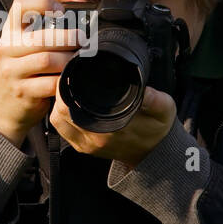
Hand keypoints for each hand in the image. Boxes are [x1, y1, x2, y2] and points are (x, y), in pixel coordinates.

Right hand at [0, 0, 85, 146]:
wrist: (3, 107)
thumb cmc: (23, 70)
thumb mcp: (24, 47)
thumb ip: (43, 29)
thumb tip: (80, 4)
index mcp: (9, 32)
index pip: (20, 5)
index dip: (43, 3)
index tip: (61, 11)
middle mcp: (6, 49)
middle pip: (41, 38)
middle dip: (68, 38)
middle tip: (84, 40)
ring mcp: (11, 72)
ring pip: (46, 60)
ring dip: (69, 60)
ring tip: (80, 59)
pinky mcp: (21, 92)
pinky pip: (49, 84)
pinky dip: (65, 81)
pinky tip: (72, 78)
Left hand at [49, 86, 176, 166]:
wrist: (154, 153)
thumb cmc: (157, 129)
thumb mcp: (164, 110)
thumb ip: (156, 100)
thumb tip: (146, 90)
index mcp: (110, 129)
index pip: (72, 107)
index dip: (66, 87)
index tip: (70, 71)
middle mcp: (95, 139)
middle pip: (60, 113)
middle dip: (60, 92)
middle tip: (67, 75)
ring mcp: (87, 145)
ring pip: (58, 121)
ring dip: (58, 104)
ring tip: (67, 88)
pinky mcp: (84, 147)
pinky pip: (62, 129)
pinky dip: (61, 115)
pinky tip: (69, 102)